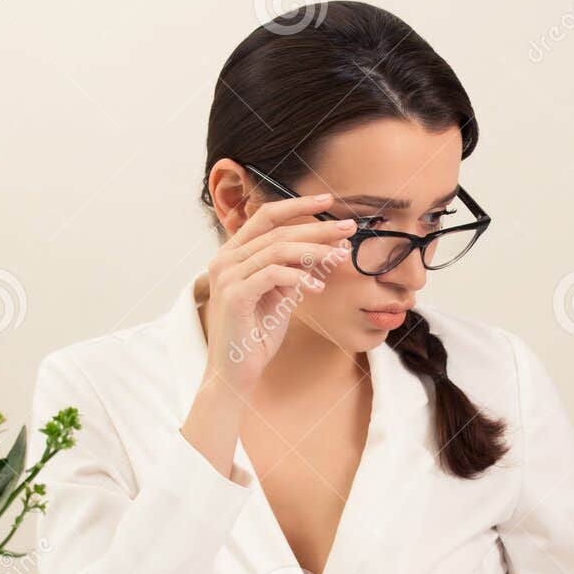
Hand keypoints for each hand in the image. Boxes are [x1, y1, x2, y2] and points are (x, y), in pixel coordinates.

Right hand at [202, 191, 355, 393]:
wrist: (235, 372)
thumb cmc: (256, 335)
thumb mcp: (279, 295)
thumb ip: (293, 270)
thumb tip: (325, 247)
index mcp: (233, 254)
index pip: (266, 216)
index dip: (297, 205)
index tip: (328, 200)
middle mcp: (225, 259)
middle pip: (277, 230)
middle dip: (317, 226)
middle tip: (348, 228)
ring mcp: (227, 275)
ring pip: (277, 248)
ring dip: (315, 251)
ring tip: (341, 258)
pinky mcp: (234, 294)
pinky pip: (273, 274)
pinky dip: (300, 277)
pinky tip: (318, 287)